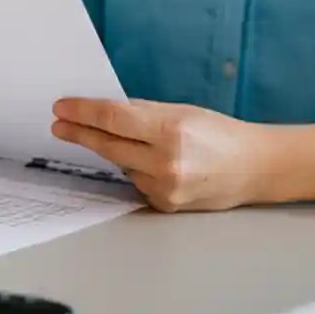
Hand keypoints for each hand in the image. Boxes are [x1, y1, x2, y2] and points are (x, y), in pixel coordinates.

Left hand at [51, 98, 277, 211]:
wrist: (255, 168)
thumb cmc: (219, 134)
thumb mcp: (182, 112)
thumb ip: (142, 113)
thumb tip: (101, 112)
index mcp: (171, 131)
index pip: (113, 118)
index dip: (83, 112)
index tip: (61, 108)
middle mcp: (166, 162)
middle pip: (108, 145)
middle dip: (80, 134)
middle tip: (59, 125)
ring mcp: (164, 187)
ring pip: (122, 165)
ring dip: (118, 152)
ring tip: (140, 144)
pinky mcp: (164, 205)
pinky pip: (136, 182)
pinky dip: (137, 170)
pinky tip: (156, 165)